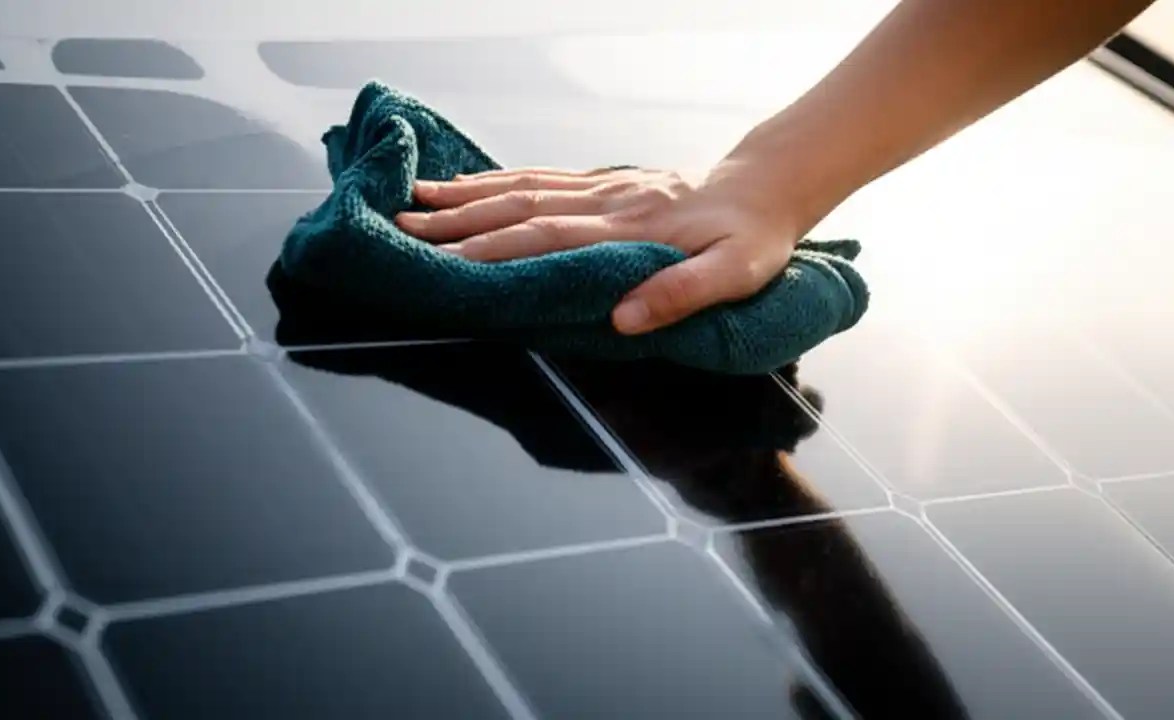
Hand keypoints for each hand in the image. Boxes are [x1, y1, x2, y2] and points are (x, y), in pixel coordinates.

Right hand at [394, 161, 817, 334]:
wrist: (767, 185)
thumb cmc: (753, 238)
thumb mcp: (736, 274)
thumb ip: (681, 293)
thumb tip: (621, 318)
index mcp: (631, 230)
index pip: (549, 238)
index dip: (495, 250)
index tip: (447, 263)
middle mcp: (608, 203)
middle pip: (520, 209)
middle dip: (459, 223)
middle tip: (405, 231)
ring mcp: (603, 188)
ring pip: (522, 188)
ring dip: (466, 198)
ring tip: (415, 202)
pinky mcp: (604, 183)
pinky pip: (542, 177)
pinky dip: (497, 181)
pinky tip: (466, 185)